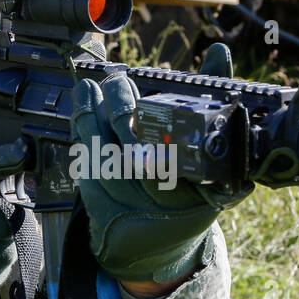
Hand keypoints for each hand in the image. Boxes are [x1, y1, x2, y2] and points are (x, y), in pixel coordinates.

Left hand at [70, 64, 248, 288]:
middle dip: (121, 114)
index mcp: (200, 189)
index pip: (175, 150)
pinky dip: (82, 141)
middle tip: (117, 82)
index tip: (142, 91)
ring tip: (89, 90)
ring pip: (107, 162)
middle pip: (135, 155)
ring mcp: (134, 214)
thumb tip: (218, 53)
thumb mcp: (208, 146)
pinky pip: (88, 172)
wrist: (157, 246)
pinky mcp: (103, 215)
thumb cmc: (187, 187)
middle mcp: (167, 205)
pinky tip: (81, 115)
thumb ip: (209, 97)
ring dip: (93, 122)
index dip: (153, 120)